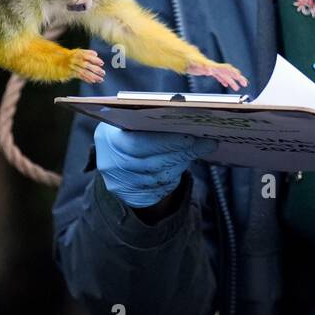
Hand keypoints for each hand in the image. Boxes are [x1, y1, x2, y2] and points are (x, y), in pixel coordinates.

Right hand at [93, 122, 217, 208]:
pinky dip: (173, 177)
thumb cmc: (129, 129)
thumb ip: (153, 118)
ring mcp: (117, 183)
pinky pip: (158, 190)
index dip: (167, 142)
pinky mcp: (129, 197)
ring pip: (158, 178)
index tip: (192, 137)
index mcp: (107, 137)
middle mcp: (109, 163)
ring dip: (180, 164)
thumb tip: (190, 117)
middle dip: (181, 153)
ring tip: (197, 151)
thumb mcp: (132, 120)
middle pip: (151, 163)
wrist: (113, 154)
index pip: (138, 144)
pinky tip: (182, 164)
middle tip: (206, 144)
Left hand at [185, 58, 248, 89]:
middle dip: (237, 77)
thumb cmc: (189, 59)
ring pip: (225, 76)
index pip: (226, 69)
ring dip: (232, 81)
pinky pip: (219, 77)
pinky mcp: (208, 71)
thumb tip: (209, 70)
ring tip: (238, 88)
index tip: (239, 75)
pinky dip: (224, 81)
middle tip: (245, 83)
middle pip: (228, 72)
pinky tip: (226, 85)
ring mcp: (212, 69)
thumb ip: (201, 66)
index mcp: (212, 66)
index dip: (233, 73)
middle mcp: (214, 67)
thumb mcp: (194, 62)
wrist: (184, 58)